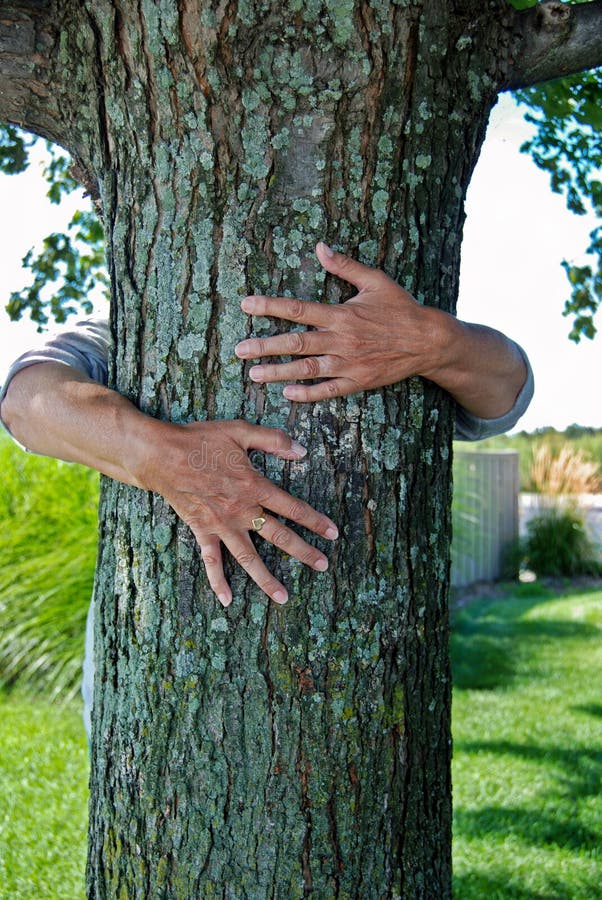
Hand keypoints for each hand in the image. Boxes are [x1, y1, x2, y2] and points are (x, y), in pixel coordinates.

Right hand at [140, 418, 338, 607]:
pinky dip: (218, 580)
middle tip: (322, 566)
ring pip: (249, 557)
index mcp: (254, 486)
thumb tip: (301, 451)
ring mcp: (221, 524)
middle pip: (278, 536)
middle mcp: (242, 511)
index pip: (292, 508)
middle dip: (303, 552)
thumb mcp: (239, 430)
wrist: (161, 455)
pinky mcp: (201, 531)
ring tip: (283, 597)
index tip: (332, 533)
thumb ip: (273, 439)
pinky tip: (227, 599)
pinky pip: (211, 560)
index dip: (315, 520)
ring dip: (267, 579)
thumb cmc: (200, 440)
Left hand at [235, 242, 438, 401]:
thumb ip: (345, 266)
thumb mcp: (375, 281)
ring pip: (307, 369)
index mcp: (342, 314)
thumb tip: (320, 246)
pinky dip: (307, 393)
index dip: (270, 306)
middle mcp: (341, 340)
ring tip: (254, 374)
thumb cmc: (401, 308)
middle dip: (265, 346)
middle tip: (238, 350)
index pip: (298, 309)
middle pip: (296, 343)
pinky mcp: (358, 381)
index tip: (246, 305)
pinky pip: (328, 390)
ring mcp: (349, 364)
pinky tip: (287, 393)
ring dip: (278, 372)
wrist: (428, 341)